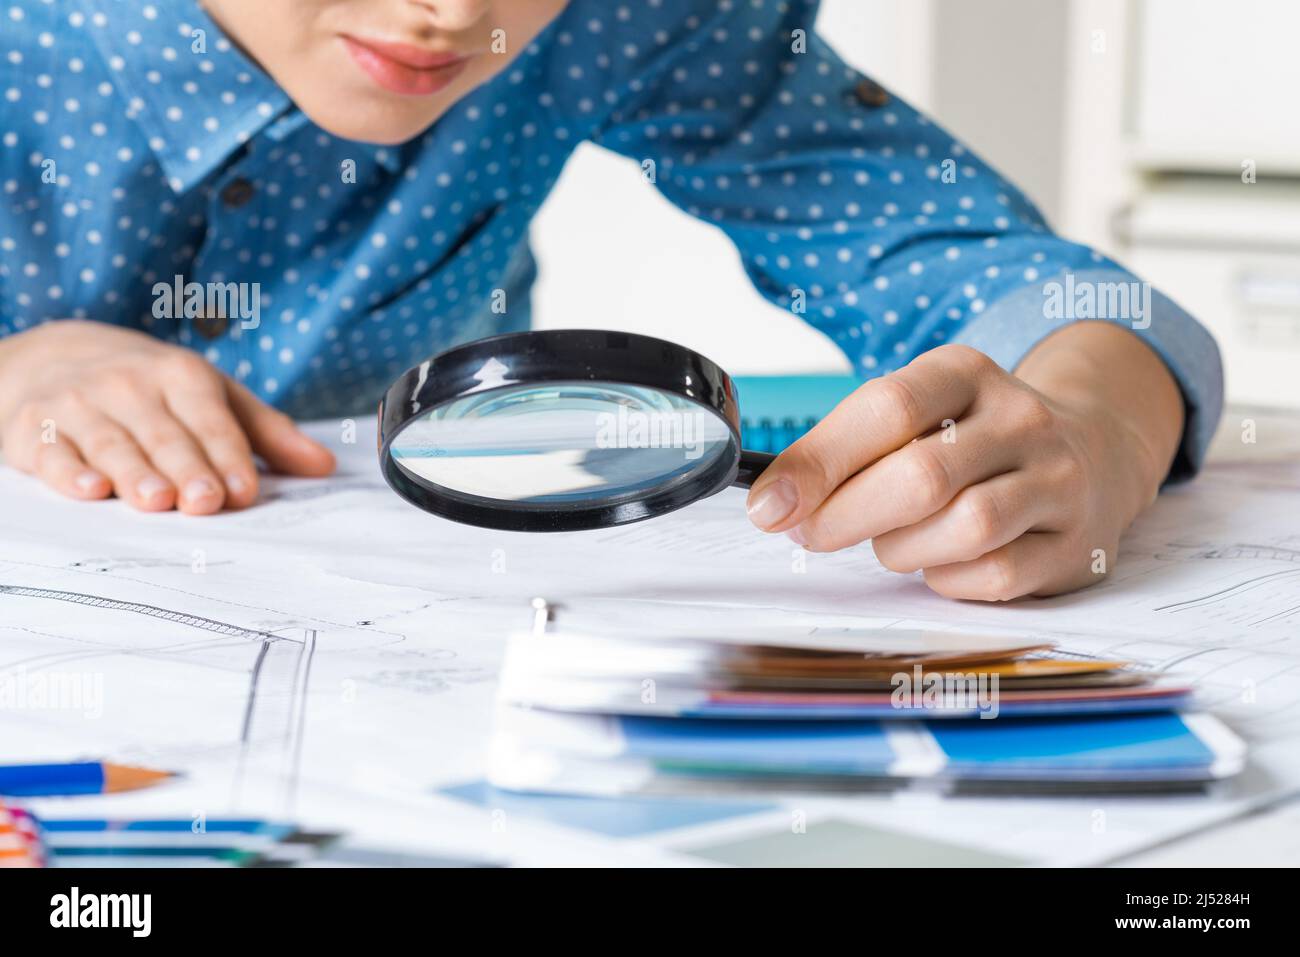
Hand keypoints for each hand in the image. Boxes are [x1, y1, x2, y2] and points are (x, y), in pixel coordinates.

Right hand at [0, 320, 335, 513]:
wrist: (53, 354)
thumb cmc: (152, 387)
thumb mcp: (212, 394)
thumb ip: (267, 432)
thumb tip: (325, 466)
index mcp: (181, 375)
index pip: (211, 420)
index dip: (228, 456)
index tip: (244, 491)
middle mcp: (130, 385)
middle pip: (165, 436)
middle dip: (187, 469)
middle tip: (206, 502)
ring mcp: (80, 405)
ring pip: (113, 445)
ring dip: (135, 473)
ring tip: (158, 501)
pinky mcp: (35, 428)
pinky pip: (53, 452)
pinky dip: (69, 470)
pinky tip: (90, 489)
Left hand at [745, 329, 1183, 600]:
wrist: (1092, 452)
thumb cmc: (971, 439)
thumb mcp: (917, 414)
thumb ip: (848, 446)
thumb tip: (775, 500)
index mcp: (966, 372)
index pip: (887, 408)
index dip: (818, 461)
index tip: (770, 506)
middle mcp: (1021, 418)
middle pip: (922, 476)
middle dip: (847, 516)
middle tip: (812, 535)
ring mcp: (1057, 480)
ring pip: (965, 529)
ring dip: (901, 549)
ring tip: (890, 543)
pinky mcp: (1075, 543)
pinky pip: (994, 575)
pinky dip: (946, 580)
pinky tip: (939, 563)